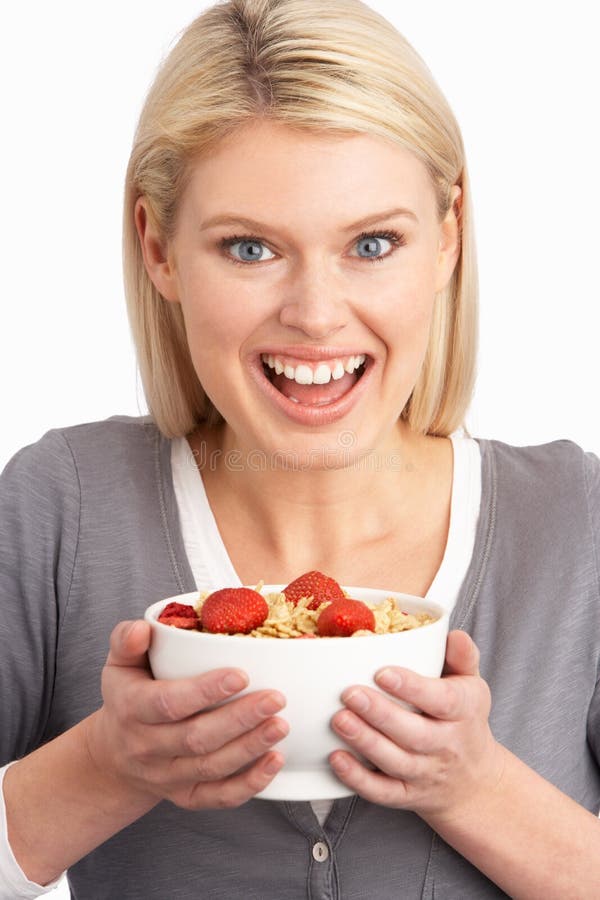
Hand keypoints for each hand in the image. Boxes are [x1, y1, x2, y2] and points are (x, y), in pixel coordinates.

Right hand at [85, 619, 288, 809]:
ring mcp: (166, 776)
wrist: (114, 755)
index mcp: (132, 709)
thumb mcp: (118, 664)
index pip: (168, 703)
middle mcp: (147, 747)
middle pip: (196, 738)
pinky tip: (274, 761)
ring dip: (250, 748)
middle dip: (240, 719)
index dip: (205, 691)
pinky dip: (249, 785)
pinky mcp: (184, 796)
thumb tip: (142, 628)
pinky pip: (217, 798)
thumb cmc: (127, 697)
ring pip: (211, 768)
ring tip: (282, 725)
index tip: (241, 675)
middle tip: (277, 698)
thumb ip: (126, 640)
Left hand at [328, 630, 504, 820]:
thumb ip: (462, 657)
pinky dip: (358, 779)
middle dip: (380, 714)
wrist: (474, 782)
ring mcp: (425, 773)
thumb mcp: (472, 685)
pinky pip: (382, 793)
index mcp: (463, 712)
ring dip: (365, 742)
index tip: (382, 672)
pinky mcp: (407, 795)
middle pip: (414, 734)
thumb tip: (453, 634)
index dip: (412, 688)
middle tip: (349, 693)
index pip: (441, 700)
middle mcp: (446, 745)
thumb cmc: (464, 720)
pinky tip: (336, 759)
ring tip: (338, 719)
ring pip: (395, 762)